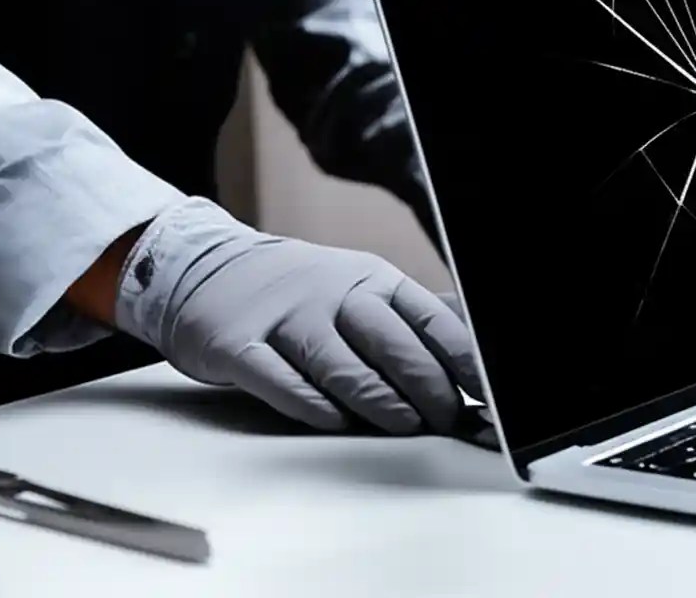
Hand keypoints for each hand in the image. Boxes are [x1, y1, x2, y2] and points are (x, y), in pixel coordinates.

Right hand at [109, 198, 486, 437]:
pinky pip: (279, 380)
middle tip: (446, 418)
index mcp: (373, 282)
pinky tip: (335, 421)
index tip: (486, 390)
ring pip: (341, 365)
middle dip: (426, 386)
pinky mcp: (239, 346)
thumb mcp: (367, 290)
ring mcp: (284, 319)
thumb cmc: (303, 293)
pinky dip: (310, 405)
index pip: (430, 318)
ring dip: (379, 401)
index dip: (463, 357)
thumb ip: (422, 318)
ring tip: (406, 426)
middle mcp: (332, 295)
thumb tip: (483, 342)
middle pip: (390, 343)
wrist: (208, 270)